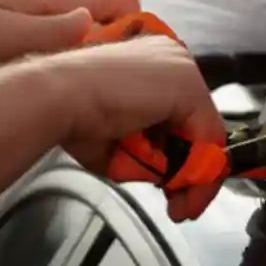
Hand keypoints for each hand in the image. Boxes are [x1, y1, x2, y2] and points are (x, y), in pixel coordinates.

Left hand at [0, 0, 140, 75]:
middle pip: (99, 16)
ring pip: (78, 27)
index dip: (129, 35)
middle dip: (106, 47)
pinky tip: (51, 76)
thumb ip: (55, 31)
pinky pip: (57, 33)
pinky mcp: (20, 15)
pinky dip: (62, 54)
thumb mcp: (5, 37)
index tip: (129, 69)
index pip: (112, 4)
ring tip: (78, 84)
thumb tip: (99, 21)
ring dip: (82, 53)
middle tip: (100, 84)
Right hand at [40, 35, 227, 221]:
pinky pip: (208, 136)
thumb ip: (147, 154)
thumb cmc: (73, 117)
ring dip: (191, 174)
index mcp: (153, 65)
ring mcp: (183, 69)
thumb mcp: (118, 143)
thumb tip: (166, 176)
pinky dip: (196, 167)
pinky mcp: (188, 86)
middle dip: (193, 171)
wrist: (57, 98)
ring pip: (205, 134)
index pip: (185, 116)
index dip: (187, 159)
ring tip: (175, 202)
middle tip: (183, 205)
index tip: (179, 192)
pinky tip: (178, 187)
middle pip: (198, 124)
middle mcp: (173, 59)